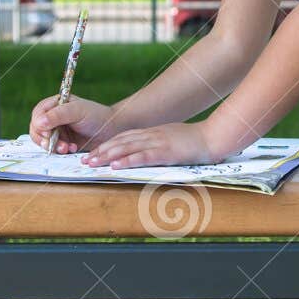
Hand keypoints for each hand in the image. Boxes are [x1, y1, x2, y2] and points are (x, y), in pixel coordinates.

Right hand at [29, 94, 116, 152]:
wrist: (110, 129)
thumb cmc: (95, 115)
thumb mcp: (77, 111)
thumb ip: (58, 115)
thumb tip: (39, 122)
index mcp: (54, 104)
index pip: (38, 114)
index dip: (39, 125)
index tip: (48, 134)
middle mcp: (52, 117)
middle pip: (37, 130)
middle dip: (46, 139)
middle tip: (56, 145)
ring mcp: (57, 131)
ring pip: (44, 141)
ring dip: (54, 146)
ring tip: (67, 148)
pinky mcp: (62, 142)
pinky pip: (54, 149)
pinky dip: (61, 151)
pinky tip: (72, 148)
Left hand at [81, 121, 231, 168]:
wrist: (214, 137)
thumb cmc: (197, 142)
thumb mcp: (174, 141)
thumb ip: (160, 146)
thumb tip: (149, 155)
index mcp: (153, 133)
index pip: (124, 138)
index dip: (107, 145)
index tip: (93, 153)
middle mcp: (152, 135)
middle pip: (121, 142)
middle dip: (101, 151)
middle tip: (85, 160)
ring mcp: (158, 142)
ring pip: (127, 147)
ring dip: (108, 156)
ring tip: (93, 163)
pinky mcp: (166, 151)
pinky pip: (143, 156)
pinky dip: (127, 160)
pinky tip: (116, 166)